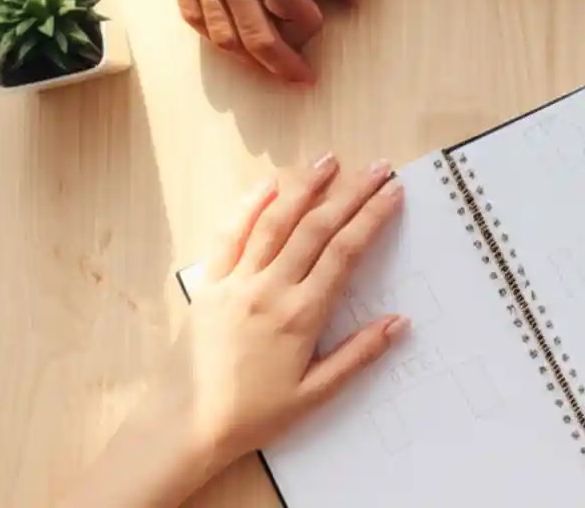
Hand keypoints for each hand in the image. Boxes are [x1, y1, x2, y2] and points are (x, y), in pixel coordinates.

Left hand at [63, 157, 407, 505]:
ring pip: (275, 222)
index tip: (392, 193)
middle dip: (351, 193)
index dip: (372, 218)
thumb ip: (358, 355)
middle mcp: (270, 289)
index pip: (345, 253)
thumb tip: (399, 323)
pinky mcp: (210, 284)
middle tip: (377, 168)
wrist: (185, 424)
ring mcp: (237, 282)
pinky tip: (267, 185)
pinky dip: (250, 206)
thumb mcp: (315, 394)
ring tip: (329, 160)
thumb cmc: (252, 415)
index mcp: (301, 315)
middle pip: (317, 228)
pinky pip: (230, 235)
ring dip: (304, 187)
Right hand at [171, 0, 366, 82]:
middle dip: (282, 63)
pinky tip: (232, 43)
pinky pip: (190, 9)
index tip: (324, 26)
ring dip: (247, 58)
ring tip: (270, 69)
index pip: (290, 11)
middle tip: (302, 79)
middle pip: (252, 33)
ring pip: (218, 31)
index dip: (311, 27)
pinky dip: (211, 33)